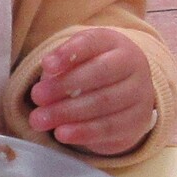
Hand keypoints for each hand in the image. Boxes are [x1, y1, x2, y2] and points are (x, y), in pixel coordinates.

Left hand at [27, 28, 156, 155]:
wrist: (125, 92)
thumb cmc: (89, 70)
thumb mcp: (74, 59)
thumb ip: (60, 64)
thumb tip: (48, 73)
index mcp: (113, 42)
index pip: (91, 43)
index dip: (69, 53)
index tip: (46, 65)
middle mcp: (133, 64)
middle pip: (99, 73)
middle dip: (63, 86)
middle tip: (36, 97)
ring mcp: (141, 92)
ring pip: (104, 102)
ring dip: (67, 113)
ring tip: (39, 120)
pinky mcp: (139, 120)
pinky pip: (110, 127)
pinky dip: (83, 132)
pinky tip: (61, 134)